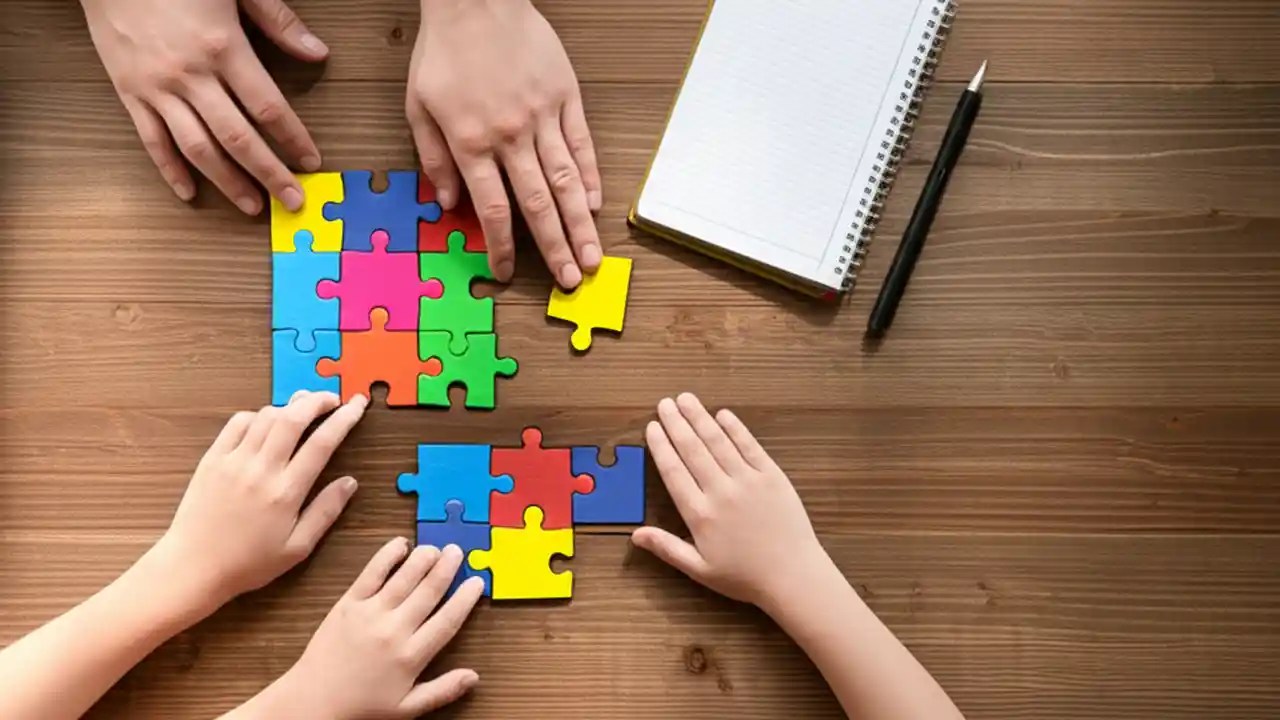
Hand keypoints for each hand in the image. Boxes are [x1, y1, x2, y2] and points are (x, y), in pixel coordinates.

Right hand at [80, 0, 326, 213]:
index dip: (293, 138)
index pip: (267, 107)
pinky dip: (170, 170)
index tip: (311, 161)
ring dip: (227, 182)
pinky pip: (151, 140)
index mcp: (223, 47)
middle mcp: (190, 75)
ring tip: (252, 207)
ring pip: (197, 148)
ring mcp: (157, 88)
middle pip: (237, 138)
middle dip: (269, 174)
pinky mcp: (129, 92)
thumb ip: (279, 22)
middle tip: (292, 201)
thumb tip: (318, 54)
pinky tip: (189, 193)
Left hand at [156, 391, 366, 607]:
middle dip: (317, 400)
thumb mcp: (297, 547)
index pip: (322, 443)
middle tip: (332, 399)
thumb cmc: (247, 563)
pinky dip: (257, 415)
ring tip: (303, 408)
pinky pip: (237, 423)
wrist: (193, 567)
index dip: (343, 419)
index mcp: (286, 492)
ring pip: (267, 416)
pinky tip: (267, 423)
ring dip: (289, 406)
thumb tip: (350, 482)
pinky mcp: (212, 459)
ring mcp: (234, 461)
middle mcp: (261, 470)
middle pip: (294, 417)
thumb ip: (326, 512)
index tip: (356, 406)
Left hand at [252, 541, 483, 718]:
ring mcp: (370, 614)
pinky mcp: (348, 604)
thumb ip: (442, 690)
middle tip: (457, 551)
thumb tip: (474, 677)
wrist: (314, 700)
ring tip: (435, 547)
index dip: (465, 599)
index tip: (477, 581)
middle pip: (428, 592)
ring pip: (404, 579)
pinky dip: (387, 556)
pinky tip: (400, 545)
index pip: (447, 620)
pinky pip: (371, 574)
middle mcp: (394, 630)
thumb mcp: (406, 708)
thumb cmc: (361, 706)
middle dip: (447, 569)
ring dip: (422, 559)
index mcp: (412, 656)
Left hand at [407, 0, 602, 287]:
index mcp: (471, 141)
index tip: (506, 272)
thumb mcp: (419, 106)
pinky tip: (595, 204)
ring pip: (567, 181)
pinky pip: (581, 144)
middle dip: (554, 248)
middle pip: (538, 204)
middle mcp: (510, 135)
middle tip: (570, 282)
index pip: (493, 209)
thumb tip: (447, 203)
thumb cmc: (444, 51)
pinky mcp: (565, 96)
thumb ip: (433, 157)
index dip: (502, 247)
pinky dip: (591, 176)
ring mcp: (542, 116)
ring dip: (581, 224)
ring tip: (593, 257)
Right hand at [632, 393, 830, 609]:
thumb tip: (634, 535)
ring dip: (700, 418)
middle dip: (676, 423)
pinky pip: (750, 446)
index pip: (674, 472)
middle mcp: (721, 492)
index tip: (652, 427)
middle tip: (664, 403)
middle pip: (693, 450)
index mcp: (700, 515)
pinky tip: (723, 414)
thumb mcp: (699, 569)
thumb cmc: (744, 577)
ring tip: (686, 399)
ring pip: (718, 442)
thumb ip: (667, 548)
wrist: (792, 576)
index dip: (661, 446)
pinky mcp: (772, 476)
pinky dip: (736, 429)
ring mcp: (748, 481)